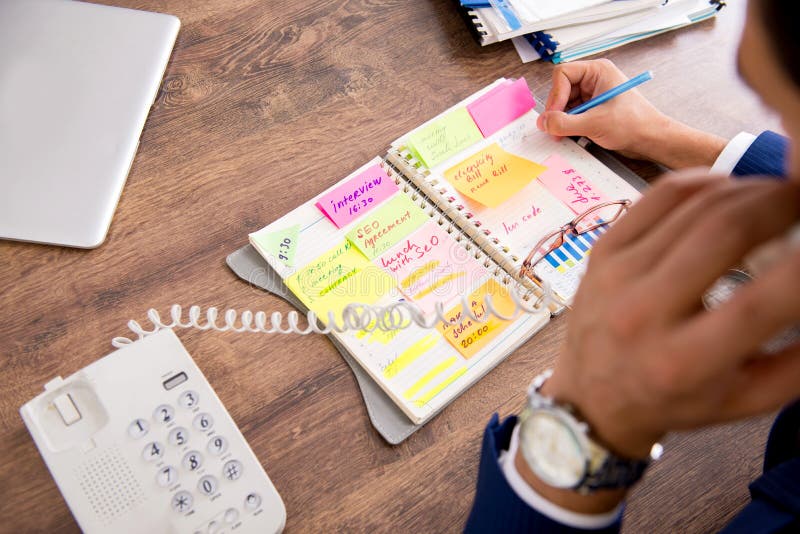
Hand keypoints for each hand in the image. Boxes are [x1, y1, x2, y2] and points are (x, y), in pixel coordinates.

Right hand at [537, 59, 726, 168]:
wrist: (651, 139)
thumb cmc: (633, 124)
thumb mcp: (595, 123)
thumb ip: (565, 123)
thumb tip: (543, 122)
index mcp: (597, 71)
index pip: (563, 74)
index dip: (555, 94)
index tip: (554, 115)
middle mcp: (593, 80)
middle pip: (561, 89)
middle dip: (557, 110)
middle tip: (555, 129)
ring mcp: (593, 95)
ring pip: (564, 104)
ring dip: (562, 120)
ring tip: (564, 135)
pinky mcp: (592, 109)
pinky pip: (571, 114)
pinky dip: (568, 125)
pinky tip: (571, 136)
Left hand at [543, 174, 799, 459]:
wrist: (590, 396)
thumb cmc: (676, 399)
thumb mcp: (745, 399)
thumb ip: (799, 361)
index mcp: (683, 362)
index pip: (760, 301)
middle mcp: (642, 313)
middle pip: (725, 231)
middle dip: (782, 203)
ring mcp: (616, 274)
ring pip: (695, 204)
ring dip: (750, 188)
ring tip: (781, 194)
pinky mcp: (602, 249)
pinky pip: (661, 195)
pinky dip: (706, 182)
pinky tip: (732, 189)